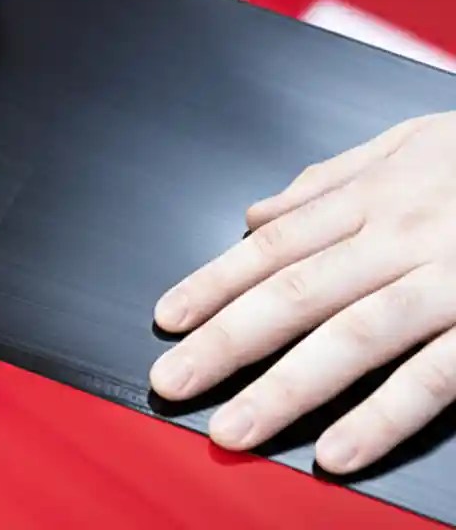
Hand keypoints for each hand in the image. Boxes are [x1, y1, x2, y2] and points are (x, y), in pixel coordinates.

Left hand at [150, 111, 455, 473]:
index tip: (167, 320)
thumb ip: (334, 179)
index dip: (212, 284)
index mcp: (377, 197)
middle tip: (171, 384)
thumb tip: (257, 214)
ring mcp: (451, 280)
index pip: (274, 247)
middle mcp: (403, 236)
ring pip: (352, 336)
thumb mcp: (415, 142)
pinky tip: (337, 451)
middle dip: (225, 344)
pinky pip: (436, 374)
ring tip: (231, 429)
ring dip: (285, 388)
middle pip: (294, 294)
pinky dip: (384, 416)